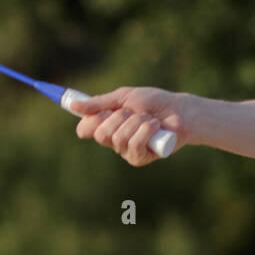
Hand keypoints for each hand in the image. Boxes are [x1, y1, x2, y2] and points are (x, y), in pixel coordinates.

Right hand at [70, 86, 187, 166]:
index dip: (88, 121)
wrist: (180, 110)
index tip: (98, 111)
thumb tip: (73, 105)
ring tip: (149, 118)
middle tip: (131, 111)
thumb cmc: (153, 102)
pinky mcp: (140, 158)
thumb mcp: (125, 97)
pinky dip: (145, 131)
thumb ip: (100, 103)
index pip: (85, 129)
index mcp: (106, 123)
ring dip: (136, 122)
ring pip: (118, 138)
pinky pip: (134, 145)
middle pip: (100, 134)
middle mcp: (113, 139)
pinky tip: (156, 126)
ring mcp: (126, 150)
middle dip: (117, 118)